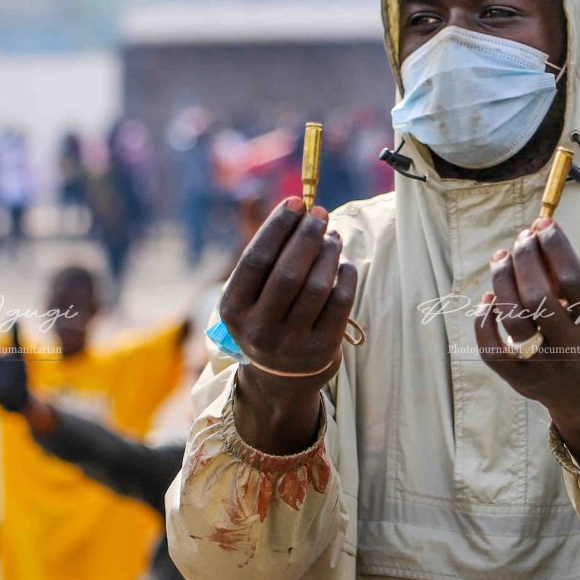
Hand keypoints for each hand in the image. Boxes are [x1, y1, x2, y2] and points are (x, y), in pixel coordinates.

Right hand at [220, 198, 358, 453]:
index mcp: (233, 309)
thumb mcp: (251, 294)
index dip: (278, 227)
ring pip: (317, 286)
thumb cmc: (268, 317)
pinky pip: (340, 303)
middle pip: (288, 272)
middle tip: (321, 213)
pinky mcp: (321, 350)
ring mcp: (290, 343)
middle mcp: (258, 329)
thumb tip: (298, 204)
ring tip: (333, 237)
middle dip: (307, 236)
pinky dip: (346, 276)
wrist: (281, 378)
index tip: (297, 200)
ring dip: (329, 253)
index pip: (256, 259)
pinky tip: (345, 263)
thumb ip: (266, 254)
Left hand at [474, 218, 579, 468]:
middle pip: (539, 297)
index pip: (574, 279)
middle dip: (525, 259)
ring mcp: (544, 367)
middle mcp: (572, 348)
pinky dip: (484, 320)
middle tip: (521, 238)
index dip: (556, 247)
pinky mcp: (520, 381)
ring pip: (513, 319)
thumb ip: (567, 278)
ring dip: (502, 281)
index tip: (543, 223)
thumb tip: (537, 229)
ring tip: (500, 258)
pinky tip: (489, 299)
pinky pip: (491, 349)